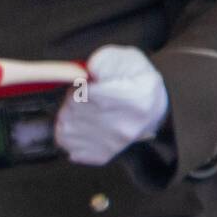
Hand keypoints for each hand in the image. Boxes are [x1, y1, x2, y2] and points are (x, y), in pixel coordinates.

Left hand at [55, 45, 169, 166]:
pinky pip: (65, 143)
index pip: (86, 93)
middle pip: (72, 110)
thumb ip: (107, 60)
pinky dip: (67, 131)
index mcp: (134, 99)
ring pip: (64, 127)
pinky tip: (82, 124)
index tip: (87, 83)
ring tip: (85, 108)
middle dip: (72, 98)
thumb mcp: (129, 60)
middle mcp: (122, 127)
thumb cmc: (138, 84)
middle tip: (87, 95)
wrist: (152, 113)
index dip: (80, 85)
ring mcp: (109, 145)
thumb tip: (88, 70)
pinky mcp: (99, 156)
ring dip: (67, 114)